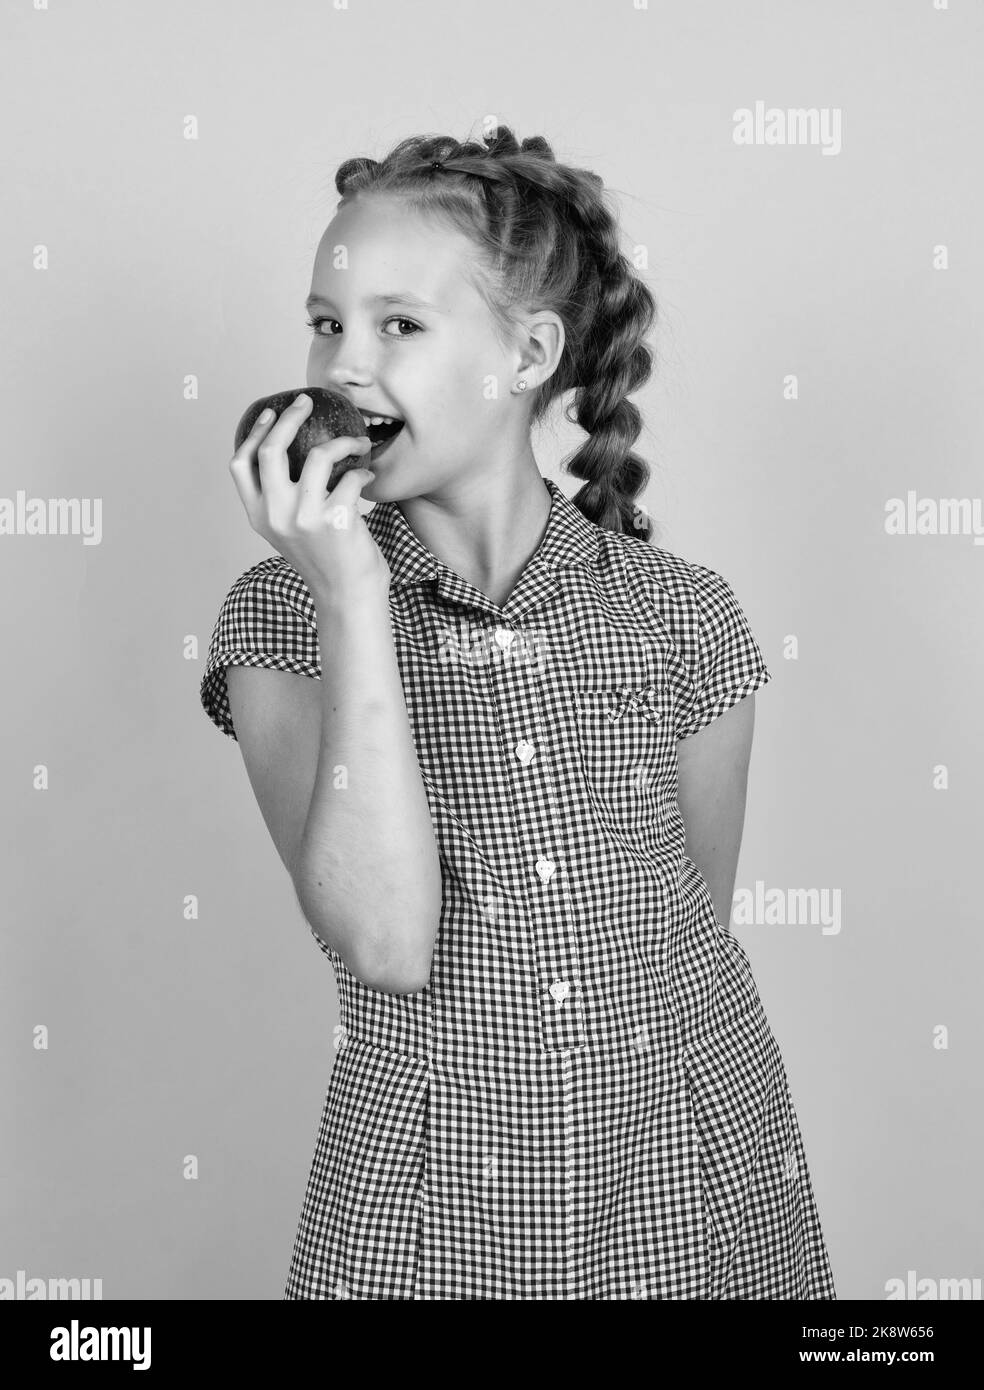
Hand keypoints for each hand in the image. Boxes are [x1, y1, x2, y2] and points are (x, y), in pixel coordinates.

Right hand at [228, 393, 390, 604]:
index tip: (270, 412)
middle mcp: (276, 516)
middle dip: (289, 417)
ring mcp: (304, 519)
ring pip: (317, 455)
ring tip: (359, 443)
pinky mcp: (335, 520)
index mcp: (259, 517)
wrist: (347, 596)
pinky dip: (363, 471)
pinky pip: (351, 477)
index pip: (240, 466)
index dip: (254, 433)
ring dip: (344, 442)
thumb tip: (292, 450)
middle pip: (271, 450)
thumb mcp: (290, 531)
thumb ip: (282, 500)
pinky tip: (368, 476)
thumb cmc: (325, 560)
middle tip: (306, 401)